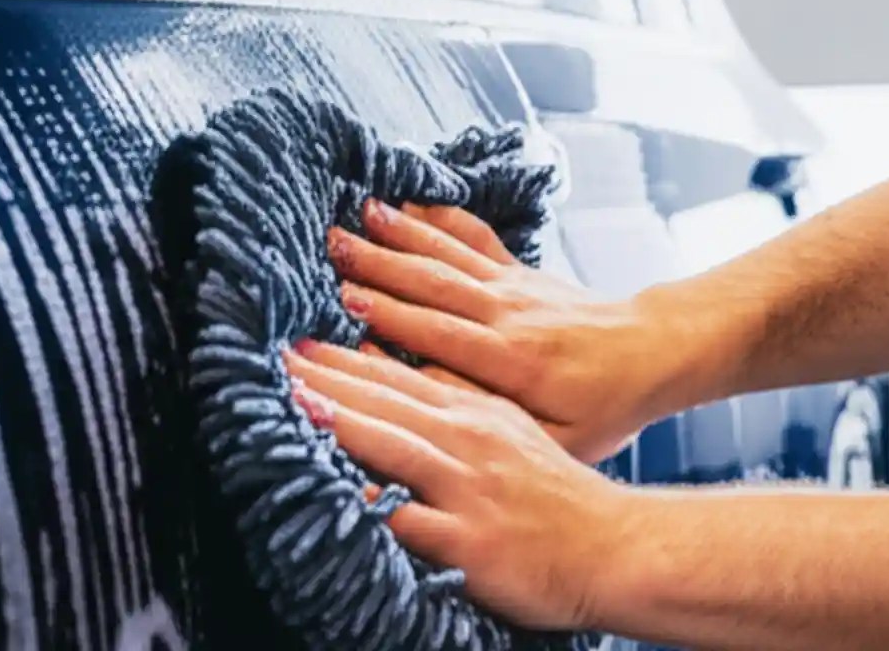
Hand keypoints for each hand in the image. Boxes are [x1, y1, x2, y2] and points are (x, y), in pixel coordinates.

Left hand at [283, 341, 632, 630]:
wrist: (615, 545)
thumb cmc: (556, 490)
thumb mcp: (508, 425)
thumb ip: (453, 396)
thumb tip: (391, 366)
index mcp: (474, 411)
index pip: (396, 375)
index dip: (342, 358)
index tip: (295, 342)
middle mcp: (467, 440)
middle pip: (384, 400)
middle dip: (325, 378)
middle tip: (273, 358)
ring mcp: (468, 488)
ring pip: (392, 444)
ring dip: (338, 421)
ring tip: (292, 402)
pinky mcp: (470, 540)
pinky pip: (409, 521)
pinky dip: (370, 504)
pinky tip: (332, 491)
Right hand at [330, 199, 702, 462]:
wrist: (650, 354)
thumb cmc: (601, 407)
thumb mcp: (558, 436)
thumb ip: (493, 417)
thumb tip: (428, 392)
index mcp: (513, 360)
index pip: (437, 333)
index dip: (388, 315)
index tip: (341, 299)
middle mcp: (508, 312)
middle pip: (432, 282)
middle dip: (377, 263)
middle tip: (328, 247)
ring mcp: (513, 286)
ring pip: (446, 254)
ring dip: (398, 233)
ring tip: (354, 214)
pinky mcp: (518, 271)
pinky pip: (474, 238)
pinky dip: (440, 216)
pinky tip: (408, 201)